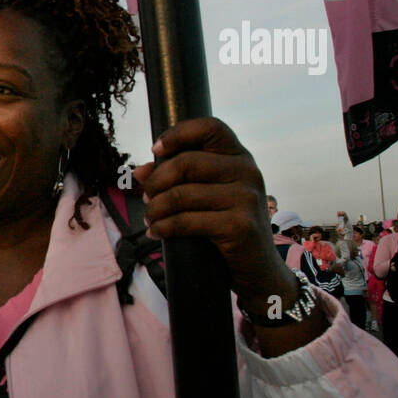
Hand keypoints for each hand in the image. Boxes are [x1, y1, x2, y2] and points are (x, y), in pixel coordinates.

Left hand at [132, 117, 291, 313]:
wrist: (258, 269)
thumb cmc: (227, 227)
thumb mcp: (206, 196)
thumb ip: (177, 179)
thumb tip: (139, 171)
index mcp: (240, 157)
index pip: (210, 127)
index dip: (178, 134)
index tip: (156, 150)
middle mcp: (248, 172)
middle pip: (186, 162)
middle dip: (156, 182)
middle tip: (146, 198)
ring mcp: (246, 198)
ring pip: (181, 194)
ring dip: (155, 208)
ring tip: (150, 219)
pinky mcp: (239, 225)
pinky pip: (187, 221)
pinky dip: (164, 227)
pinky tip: (157, 232)